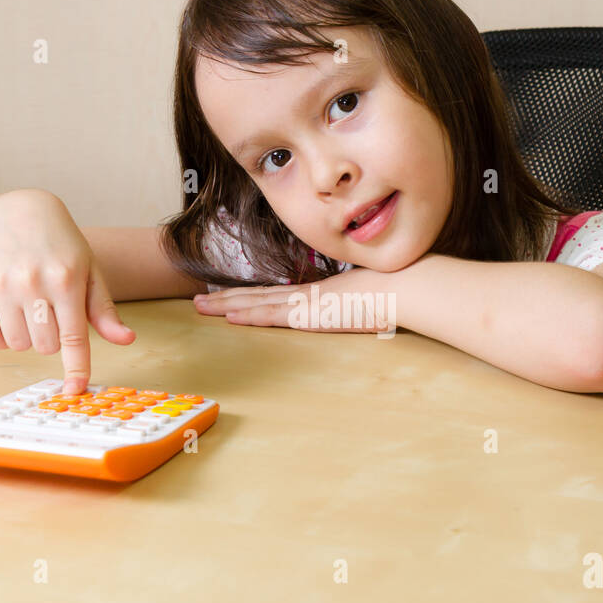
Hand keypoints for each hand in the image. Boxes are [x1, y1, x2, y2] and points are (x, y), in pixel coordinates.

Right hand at [0, 193, 134, 393]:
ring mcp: (1, 285)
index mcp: (66, 280)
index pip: (74, 336)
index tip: (75, 389)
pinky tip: (7, 318)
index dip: (76, 367)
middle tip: (51, 315)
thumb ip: (104, 310)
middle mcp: (32, 282)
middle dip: (51, 340)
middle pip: (44, 346)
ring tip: (29, 312)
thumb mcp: (89, 272)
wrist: (17, 213)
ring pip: (16, 344)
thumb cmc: (61, 247)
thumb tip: (127, 340)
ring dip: (26, 338)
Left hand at [193, 266, 397, 334]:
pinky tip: (230, 316)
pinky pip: (274, 315)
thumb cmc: (396, 293)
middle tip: (197, 299)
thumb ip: (357, 307)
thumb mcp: (371, 303)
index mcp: (321, 294)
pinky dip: (250, 314)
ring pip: (258, 302)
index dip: (250, 295)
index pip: (277, 294)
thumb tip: (361, 310)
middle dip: (226, 298)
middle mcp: (308, 295)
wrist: (405, 286)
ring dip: (226, 305)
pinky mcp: (312, 313)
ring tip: (199, 306)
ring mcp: (308, 303)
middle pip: (258, 295)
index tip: (228, 296)